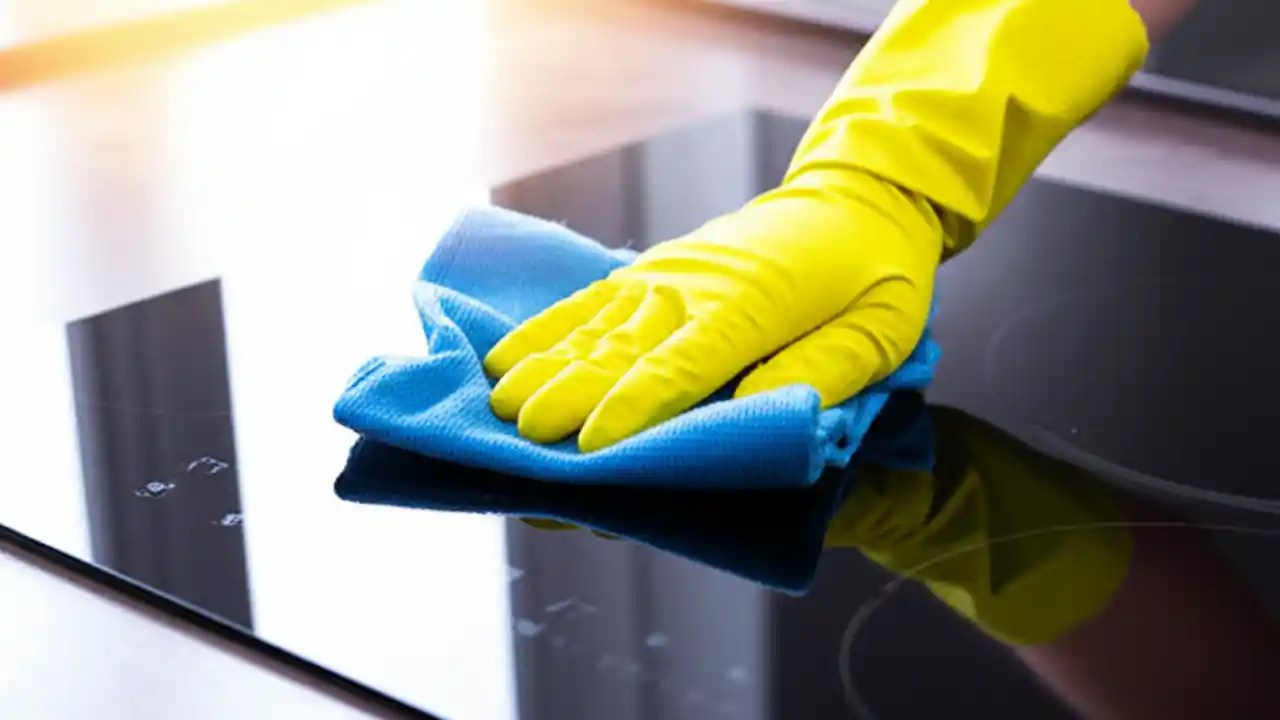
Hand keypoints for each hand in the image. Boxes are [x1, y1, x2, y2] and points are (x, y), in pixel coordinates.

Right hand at [484, 170, 942, 451]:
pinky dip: (546, 329)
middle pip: (620, 349)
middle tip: (522, 436)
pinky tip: (507, 356)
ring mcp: (667, 274)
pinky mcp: (655, 269)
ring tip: (499, 403)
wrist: (856, 195)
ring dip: (543, 366)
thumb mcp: (879, 329)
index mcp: (750, 306)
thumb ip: (823, 368)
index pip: (680, 366)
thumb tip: (758, 404)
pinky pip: (590, 301)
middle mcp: (694, 287)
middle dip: (567, 394)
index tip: (589, 449)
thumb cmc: (875, 274)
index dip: (633, 408)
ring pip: (593, 326)